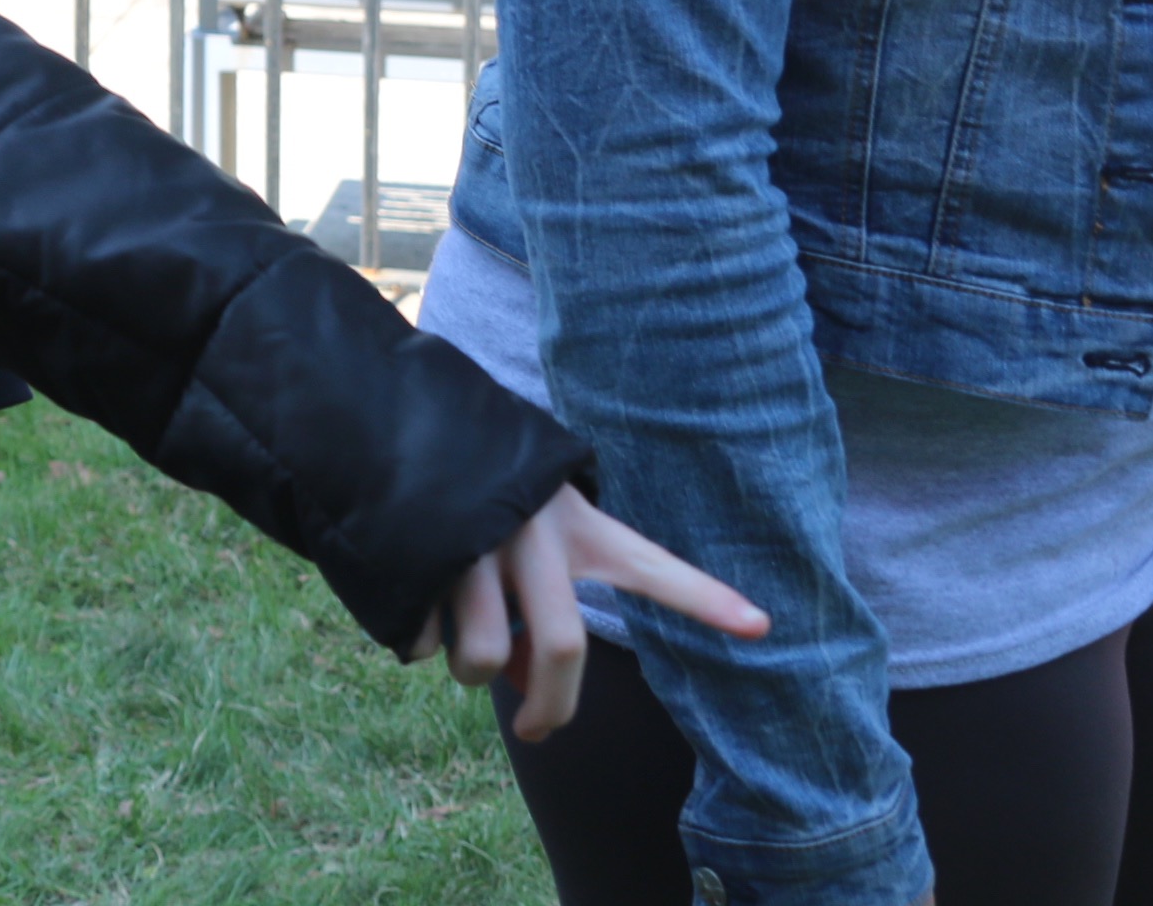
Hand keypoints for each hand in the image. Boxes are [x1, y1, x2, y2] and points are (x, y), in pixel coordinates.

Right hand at [408, 485, 765, 743]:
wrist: (390, 420)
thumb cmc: (478, 485)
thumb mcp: (529, 526)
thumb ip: (539, 603)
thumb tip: (520, 684)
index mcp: (576, 523)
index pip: (651, 563)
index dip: (702, 597)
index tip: (762, 626)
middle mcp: (534, 534)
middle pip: (563, 649)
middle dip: (550, 709)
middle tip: (536, 730)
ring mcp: (476, 545)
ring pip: (486, 656)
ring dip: (473, 672)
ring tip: (461, 644)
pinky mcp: (419, 557)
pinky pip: (424, 641)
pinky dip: (420, 640)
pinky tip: (414, 600)